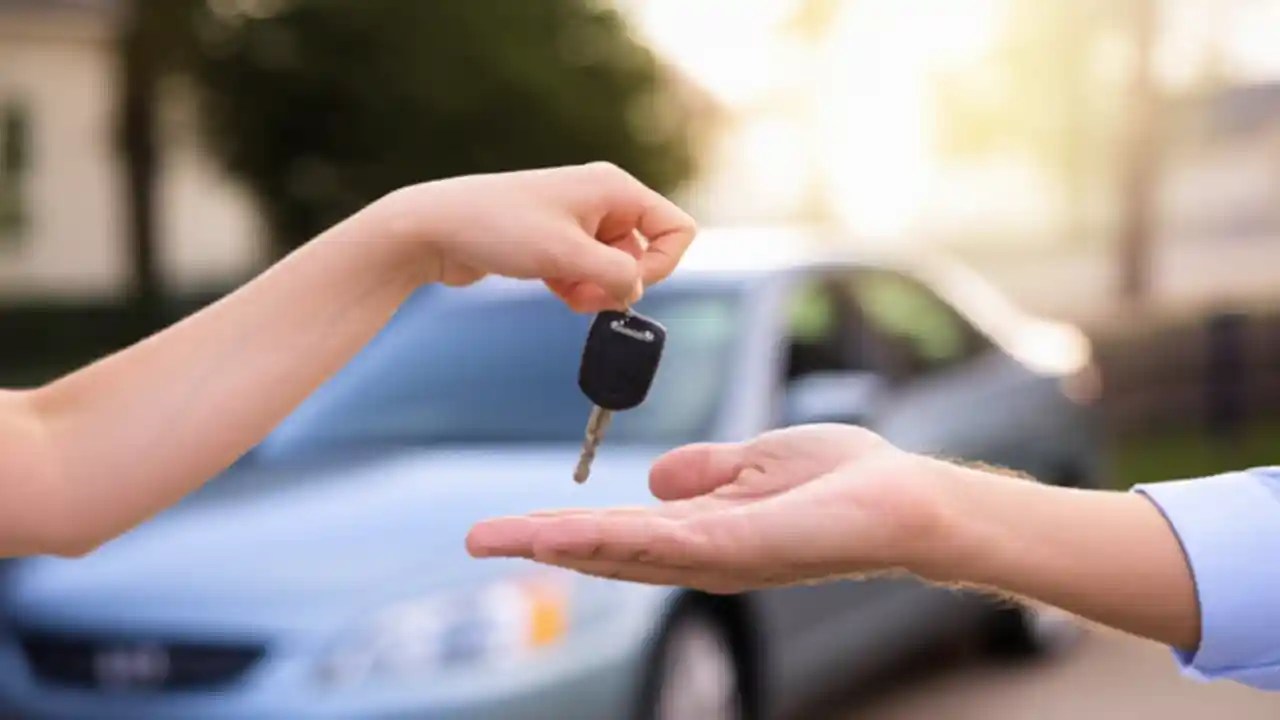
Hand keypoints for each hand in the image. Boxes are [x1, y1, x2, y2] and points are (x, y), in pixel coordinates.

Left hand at [363, 163, 696, 311]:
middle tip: (586, 293)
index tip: (625, 281)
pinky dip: (579, 288)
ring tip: (566, 292)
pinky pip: (589, 273)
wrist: (434, 229)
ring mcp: (578, 221)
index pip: (676, 228)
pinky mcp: (556, 243)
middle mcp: (602, 200)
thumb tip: (636, 292)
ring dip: (597, 290)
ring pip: (616, 269)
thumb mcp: (567, 256)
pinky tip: (552, 288)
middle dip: (621, 282)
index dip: (662, 264)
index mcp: (614, 188)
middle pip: (645, 253)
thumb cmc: (499, 229)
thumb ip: (617, 275)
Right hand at [467, 425, 960, 593]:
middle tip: (476, 538)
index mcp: (701, 530)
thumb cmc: (842, 479)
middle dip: (539, 544)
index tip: (510, 525)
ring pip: (618, 552)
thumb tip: (654, 478)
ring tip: (496, 538)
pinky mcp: (735, 547)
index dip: (562, 529)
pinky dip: (604, 539)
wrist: (902, 498)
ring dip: (556, 544)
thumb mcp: (756, 460)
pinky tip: (561, 531)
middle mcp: (699, 554)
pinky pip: (657, 542)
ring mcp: (714, 556)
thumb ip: (705, 471)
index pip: (617, 533)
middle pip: (604, 552)